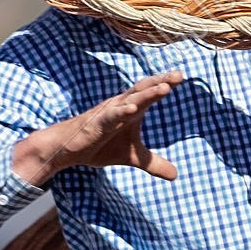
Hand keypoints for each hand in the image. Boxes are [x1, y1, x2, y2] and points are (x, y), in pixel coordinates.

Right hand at [12, 70, 183, 187]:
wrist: (70, 149)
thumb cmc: (102, 146)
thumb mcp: (134, 158)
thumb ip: (154, 164)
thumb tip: (176, 175)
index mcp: (130, 109)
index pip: (150, 94)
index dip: (164, 84)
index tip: (180, 76)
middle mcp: (120, 105)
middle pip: (143, 90)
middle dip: (160, 81)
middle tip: (178, 74)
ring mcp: (108, 113)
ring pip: (130, 100)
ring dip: (147, 94)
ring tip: (164, 87)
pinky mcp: (97, 124)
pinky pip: (111, 116)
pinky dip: (121, 112)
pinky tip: (132, 109)